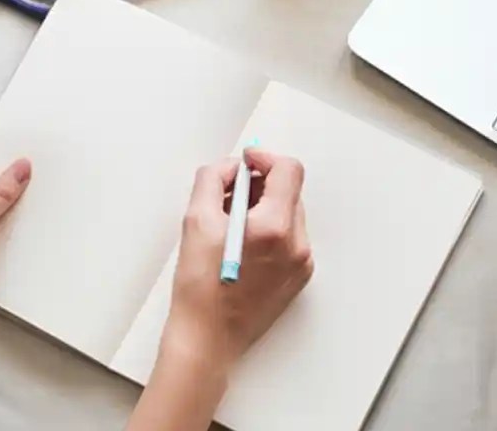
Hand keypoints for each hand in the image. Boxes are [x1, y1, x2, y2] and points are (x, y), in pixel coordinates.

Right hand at [161, 149, 313, 370]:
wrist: (208, 339)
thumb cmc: (200, 288)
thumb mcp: (195, 221)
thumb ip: (212, 180)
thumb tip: (229, 168)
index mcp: (274, 227)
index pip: (288, 170)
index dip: (264, 158)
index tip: (246, 161)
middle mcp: (296, 244)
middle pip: (289, 191)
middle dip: (260, 185)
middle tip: (228, 195)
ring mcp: (300, 262)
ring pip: (289, 213)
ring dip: (264, 207)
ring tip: (231, 225)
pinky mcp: (298, 277)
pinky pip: (289, 238)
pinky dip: (269, 231)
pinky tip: (242, 246)